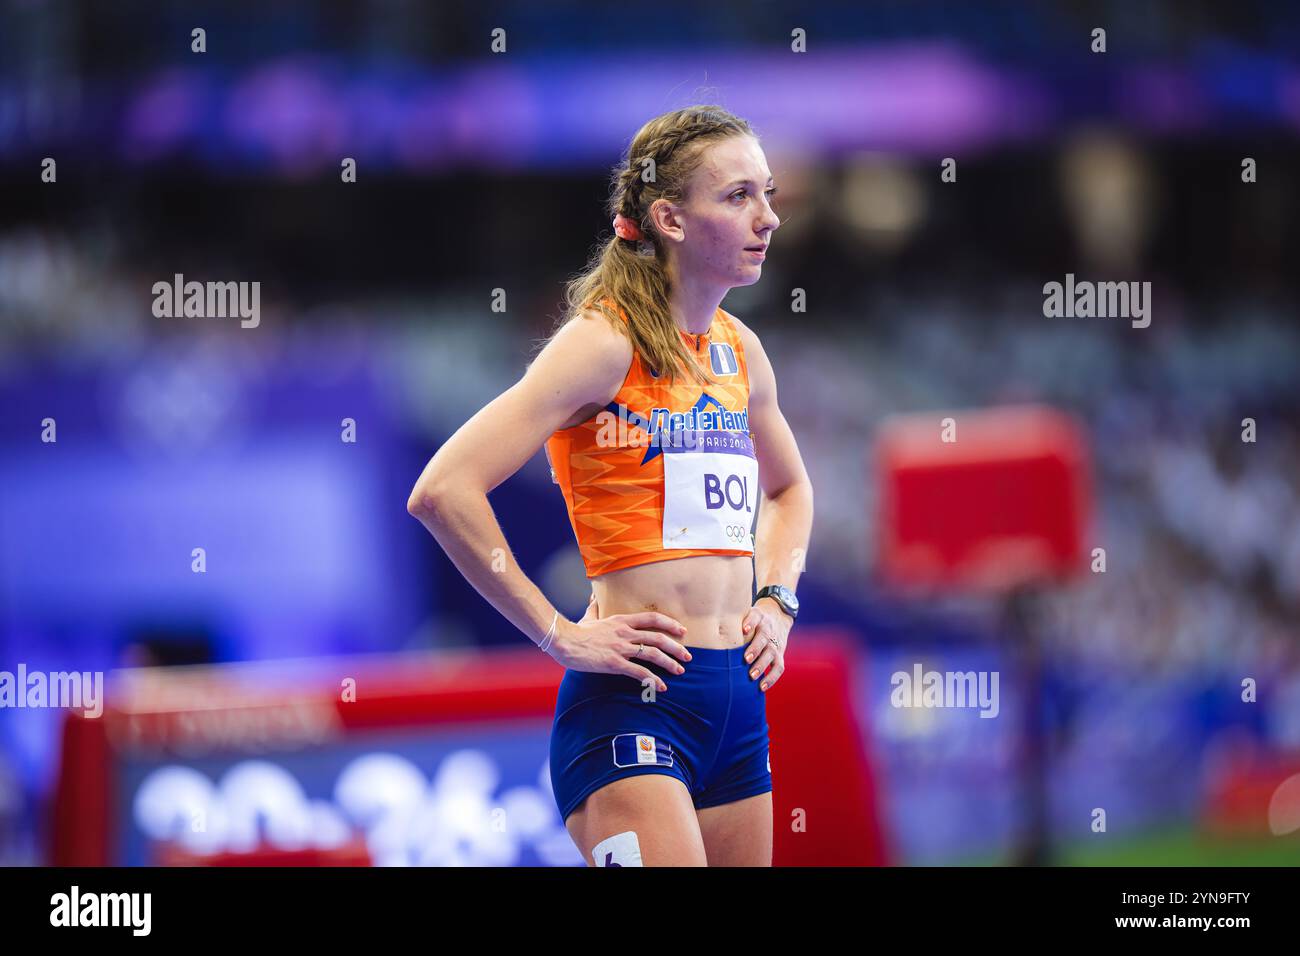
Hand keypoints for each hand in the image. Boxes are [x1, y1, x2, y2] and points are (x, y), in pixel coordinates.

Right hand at [546, 594, 691, 691]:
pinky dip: (652, 680)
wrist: (563, 641)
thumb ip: (594, 607)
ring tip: (679, 671)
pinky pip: (639, 672)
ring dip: (669, 663)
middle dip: (676, 647)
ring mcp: (620, 647)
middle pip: (657, 637)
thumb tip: (594, 596)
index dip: (670, 624)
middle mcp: (625, 632)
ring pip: (652, 654)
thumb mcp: (588, 616)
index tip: (682, 631)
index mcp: (621, 620)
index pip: (652, 618)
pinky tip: (660, 687)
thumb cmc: (575, 631)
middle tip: (687, 656)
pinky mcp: (614, 663)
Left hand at [740, 597, 791, 691]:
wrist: (778, 617)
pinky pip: (778, 667)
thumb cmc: (752, 620)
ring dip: (762, 665)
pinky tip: (762, 687)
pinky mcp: (780, 654)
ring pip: (771, 654)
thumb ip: (732, 620)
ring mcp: (775, 643)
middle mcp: (768, 629)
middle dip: (755, 648)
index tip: (744, 630)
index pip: (756, 617)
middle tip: (746, 659)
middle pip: (764, 638)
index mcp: (759, 617)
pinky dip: (772, 678)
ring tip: (752, 676)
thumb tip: (708, 630)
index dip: (751, 623)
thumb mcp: (745, 613)